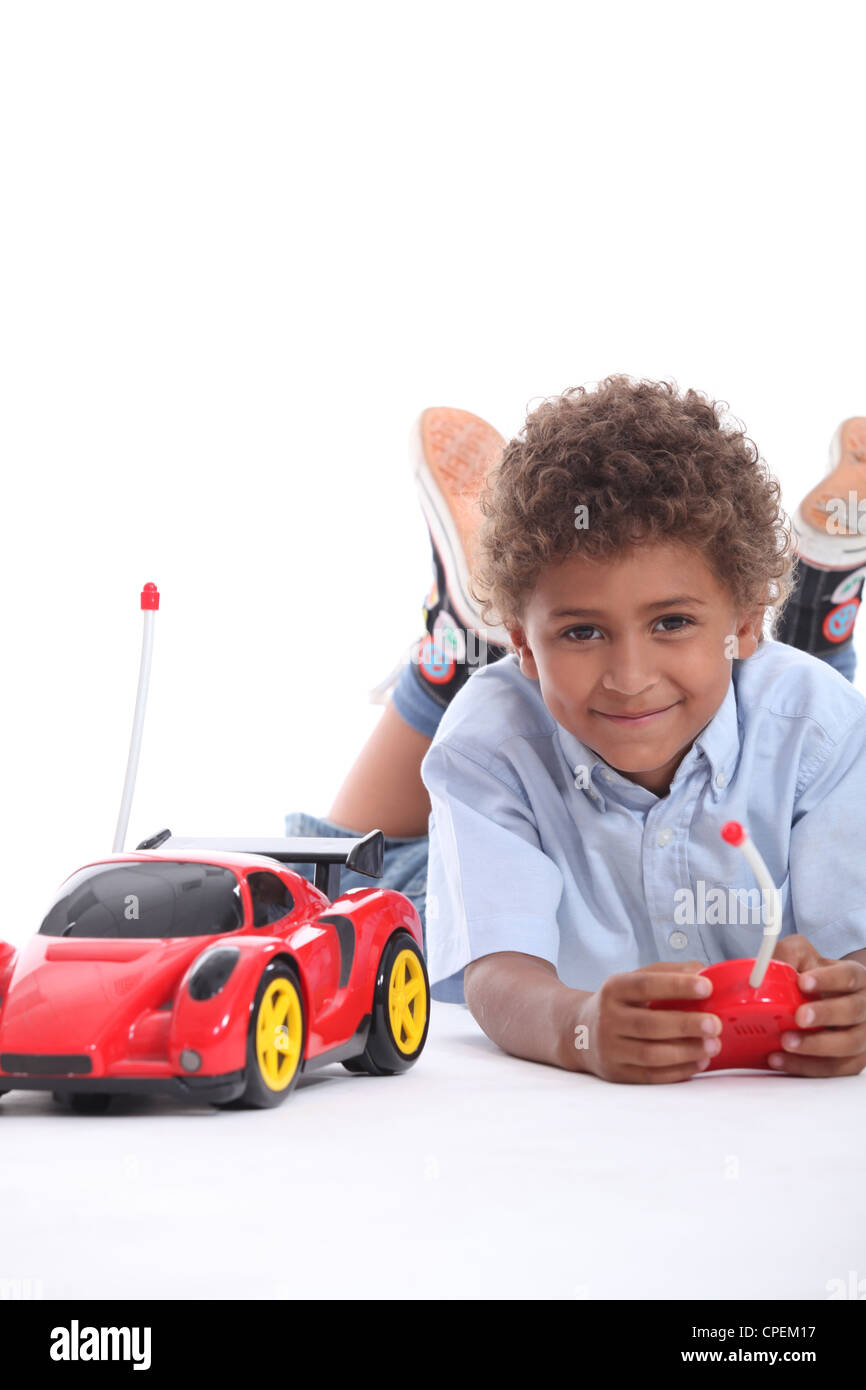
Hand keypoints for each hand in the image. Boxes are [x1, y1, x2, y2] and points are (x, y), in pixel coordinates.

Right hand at [578, 960, 721, 1084]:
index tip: (707, 986)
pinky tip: (699, 1062)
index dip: (676, 985)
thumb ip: (666, 973)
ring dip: (686, 1051)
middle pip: (649, 1023)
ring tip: (713, 1045)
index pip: (645, 984)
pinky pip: (651, 1076)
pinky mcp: (617, 1073)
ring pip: (651, 1054)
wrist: (579, 1032)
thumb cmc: (618, 1004)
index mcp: (613, 989)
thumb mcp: (632, 981)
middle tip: (715, 1024)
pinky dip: (679, 1071)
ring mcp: (610, 1049)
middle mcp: (607, 1018)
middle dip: (686, 1024)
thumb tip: (702, 969)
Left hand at [769, 934, 865, 1075]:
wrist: (822, 1000)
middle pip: (853, 1010)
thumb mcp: (801, 956)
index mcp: (856, 978)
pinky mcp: (853, 1060)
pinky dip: (807, 1067)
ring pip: (849, 1044)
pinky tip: (781, 1059)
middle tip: (799, 1016)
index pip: (848, 976)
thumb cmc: (812, 977)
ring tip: (786, 1042)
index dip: (827, 980)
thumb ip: (788, 956)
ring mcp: (863, 1035)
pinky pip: (835, 1068)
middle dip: (825, 1014)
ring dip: (816, 1046)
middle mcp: (865, 1007)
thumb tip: (766, 969)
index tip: (803, 982)